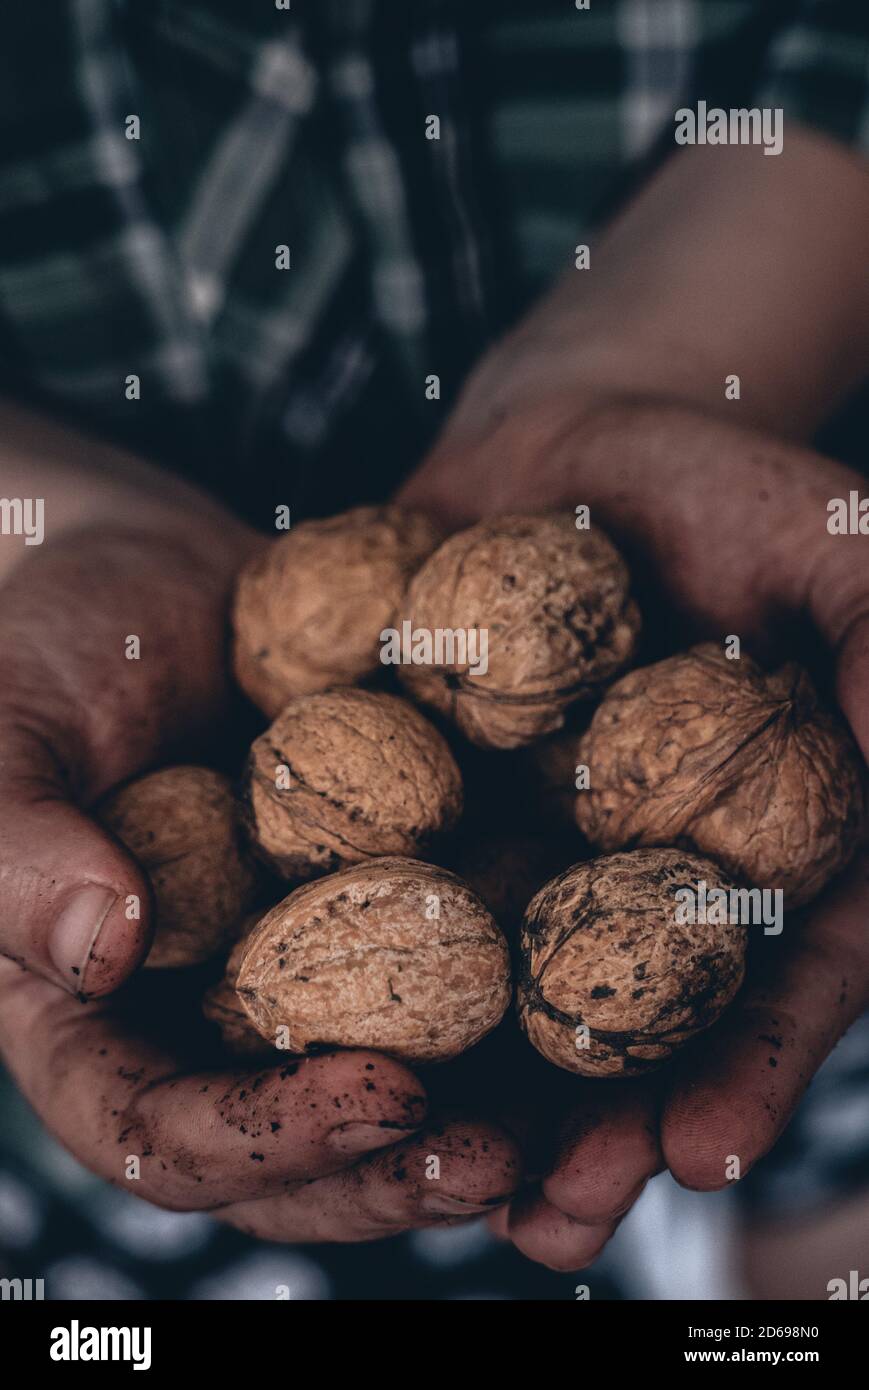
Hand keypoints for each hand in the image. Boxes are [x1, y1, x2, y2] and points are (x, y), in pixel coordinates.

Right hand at [0, 520, 520, 1237]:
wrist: (147, 579)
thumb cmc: (47, 650)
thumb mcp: (3, 731)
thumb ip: (18, 847)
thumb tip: (99, 951)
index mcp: (90, 1015)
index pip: (158, 1130)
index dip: (267, 1138)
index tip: (382, 1095)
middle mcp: (199, 1019)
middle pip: (289, 1155)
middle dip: (394, 1172)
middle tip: (498, 1159)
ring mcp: (291, 971)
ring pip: (380, 1094)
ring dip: (475, 1123)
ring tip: (575, 1125)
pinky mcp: (375, 906)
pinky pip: (440, 982)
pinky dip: (512, 1013)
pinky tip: (593, 998)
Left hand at [399, 391, 868, 1267]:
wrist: (572, 442)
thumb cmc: (730, 492)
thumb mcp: (835, 545)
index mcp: (756, 851)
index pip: (770, 981)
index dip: (746, 1070)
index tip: (705, 1148)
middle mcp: (635, 875)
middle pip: (626, 1024)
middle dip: (591, 1128)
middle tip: (549, 1219)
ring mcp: (527, 848)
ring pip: (501, 987)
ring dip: (468, 1086)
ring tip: (427, 1172)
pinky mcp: (424, 803)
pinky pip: (387, 885)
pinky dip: (353, 953)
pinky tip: (307, 1019)